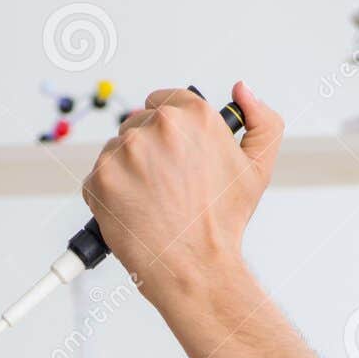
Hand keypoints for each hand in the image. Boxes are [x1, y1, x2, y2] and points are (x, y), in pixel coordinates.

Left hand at [81, 81, 282, 308]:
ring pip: (115, 152)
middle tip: (162, 188)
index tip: (168, 153)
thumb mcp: (258, 168)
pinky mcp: (102, 179)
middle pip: (136, 125)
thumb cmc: (224, 223)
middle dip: (145, 152)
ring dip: (125, 173)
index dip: (164, 131)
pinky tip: (131, 213)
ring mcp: (127, 152)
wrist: (196, 268)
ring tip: (149, 203)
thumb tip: (240, 89)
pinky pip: (97, 179)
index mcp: (194, 115)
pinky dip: (108, 196)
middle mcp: (159, 126)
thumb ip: (261, 121)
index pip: (162, 101)